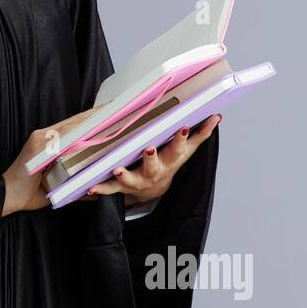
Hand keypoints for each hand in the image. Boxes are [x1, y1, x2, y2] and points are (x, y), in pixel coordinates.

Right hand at [0, 106, 102, 216]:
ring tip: (110, 114)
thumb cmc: (28, 192)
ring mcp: (41, 139)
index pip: (73, 128)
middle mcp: (44, 136)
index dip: (90, 120)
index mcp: (47, 143)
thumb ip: (75, 187)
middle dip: (95, 115)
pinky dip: (78, 131)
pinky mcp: (39, 146)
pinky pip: (62, 136)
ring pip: (71, 126)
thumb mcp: (55, 187)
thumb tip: (95, 191)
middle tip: (115, 108)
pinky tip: (92, 127)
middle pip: (75, 123)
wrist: (6, 195)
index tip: (108, 114)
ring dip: (91, 119)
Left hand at [84, 113, 221, 203]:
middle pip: (155, 164)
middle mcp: (155, 172)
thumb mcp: (186, 151)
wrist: (154, 190)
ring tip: (116, 169)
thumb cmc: (169, 163)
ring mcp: (138, 180)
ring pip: (131, 179)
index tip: (182, 128)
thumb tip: (217, 117)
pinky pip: (110, 189)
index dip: (182, 139)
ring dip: (124, 175)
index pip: (178, 148)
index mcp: (170, 160)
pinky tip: (90, 189)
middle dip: (152, 157)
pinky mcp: (123, 187)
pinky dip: (101, 189)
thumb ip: (200, 134)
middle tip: (149, 149)